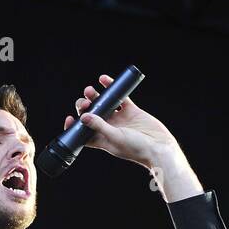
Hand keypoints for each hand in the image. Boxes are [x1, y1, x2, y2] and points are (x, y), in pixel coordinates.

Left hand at [62, 74, 177, 166]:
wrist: (159, 147)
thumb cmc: (136, 149)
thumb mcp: (115, 137)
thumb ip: (99, 126)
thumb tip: (82, 117)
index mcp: (102, 139)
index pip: (83, 133)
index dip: (74, 126)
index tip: (69, 118)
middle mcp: (109, 128)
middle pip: (91, 115)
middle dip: (85, 107)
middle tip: (85, 102)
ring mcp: (119, 118)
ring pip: (103, 104)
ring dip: (95, 96)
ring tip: (90, 90)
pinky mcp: (130, 110)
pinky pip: (119, 97)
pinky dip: (111, 87)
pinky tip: (104, 80)